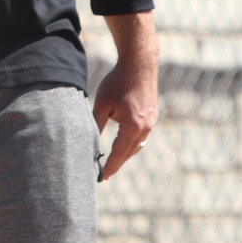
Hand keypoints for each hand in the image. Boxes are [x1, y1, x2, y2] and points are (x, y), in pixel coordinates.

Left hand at [92, 58, 158, 180]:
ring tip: (113, 161)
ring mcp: (151, 122)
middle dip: (117, 163)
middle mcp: (145, 128)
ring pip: (137, 145)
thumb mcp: (102, 104)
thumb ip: (96, 124)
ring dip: (125, 154)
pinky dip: (132, 143)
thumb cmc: (118, 82)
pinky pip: (141, 136)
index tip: (102, 178)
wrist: (139, 64)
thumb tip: (89, 141)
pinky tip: (123, 143)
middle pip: (129, 152)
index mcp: (133, 127)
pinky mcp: (152, 116)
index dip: (110, 166)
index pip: (119, 153)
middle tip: (105, 174)